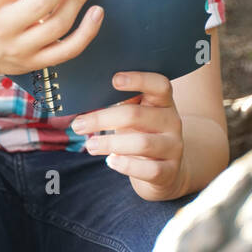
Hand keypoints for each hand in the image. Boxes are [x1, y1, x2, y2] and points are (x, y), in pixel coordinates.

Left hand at [71, 71, 189, 201]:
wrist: (165, 171)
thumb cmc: (141, 135)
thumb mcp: (135, 117)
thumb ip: (121, 105)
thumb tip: (89, 97)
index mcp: (163, 102)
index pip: (159, 85)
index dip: (139, 80)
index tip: (114, 80)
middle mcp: (172, 121)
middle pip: (137, 115)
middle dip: (103, 119)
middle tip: (78, 125)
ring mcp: (174, 147)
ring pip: (142, 143)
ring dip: (110, 144)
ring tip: (90, 145)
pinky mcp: (170, 171)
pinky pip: (150, 169)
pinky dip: (126, 165)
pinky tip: (111, 161)